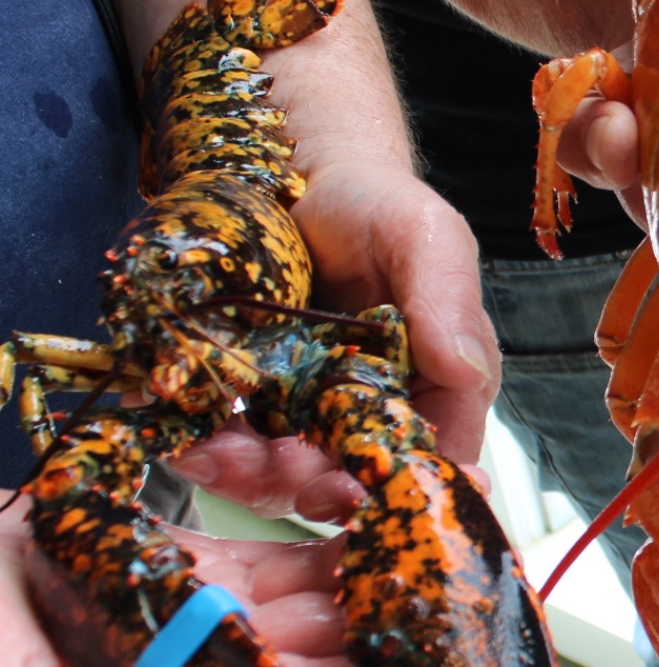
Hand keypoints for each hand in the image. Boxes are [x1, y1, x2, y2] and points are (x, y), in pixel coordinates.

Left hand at [169, 165, 500, 519]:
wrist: (296, 178)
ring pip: (290, 475)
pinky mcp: (258, 403)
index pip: (438, 455)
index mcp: (440, 384)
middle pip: (356, 478)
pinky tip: (186, 440)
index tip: (362, 489)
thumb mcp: (423, 236)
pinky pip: (235, 446)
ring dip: (252, 478)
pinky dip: (209, 452)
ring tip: (214, 456)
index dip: (404, 485)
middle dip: (312, 487)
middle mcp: (380, 410)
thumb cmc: (376, 205)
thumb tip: (464, 367)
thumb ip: (446, 296)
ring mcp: (314, 412)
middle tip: (273, 467)